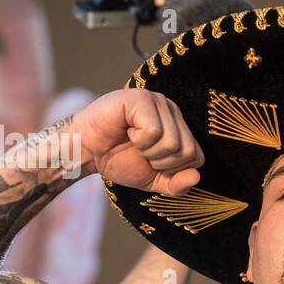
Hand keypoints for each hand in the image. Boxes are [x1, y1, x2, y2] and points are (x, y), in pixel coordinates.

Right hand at [71, 89, 203, 194]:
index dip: (173, 169)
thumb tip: (196, 177)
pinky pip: (154, 132)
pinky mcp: (141, 98)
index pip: (197, 157)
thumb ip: (177, 185)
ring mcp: (158, 101)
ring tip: (133, 140)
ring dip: (148, 151)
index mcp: (179, 127)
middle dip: (161, 162)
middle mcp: (172, 110)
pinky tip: (126, 130)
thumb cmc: (118, 160)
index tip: (151, 161)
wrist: (86, 151)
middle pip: (187, 151)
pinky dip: (138, 140)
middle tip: (140, 151)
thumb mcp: (153, 180)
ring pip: (172, 143)